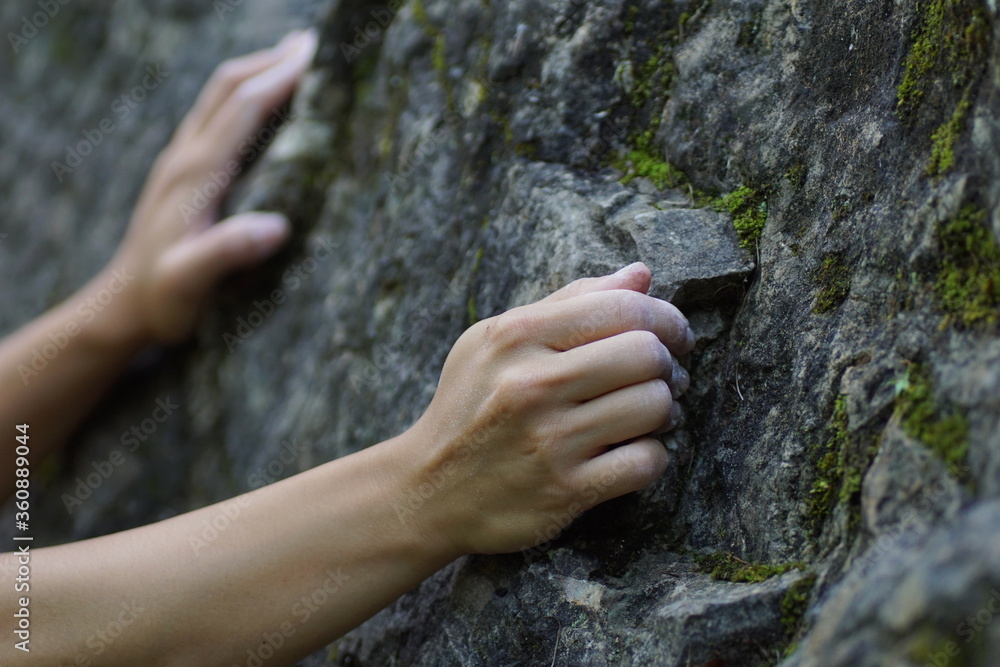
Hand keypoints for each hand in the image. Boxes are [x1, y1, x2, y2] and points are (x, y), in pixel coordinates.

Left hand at [107, 29, 317, 343]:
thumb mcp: (190, 283)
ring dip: (256, 72)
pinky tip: (259, 105)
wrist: (121, 308)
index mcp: (196, 174)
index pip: (243, 109)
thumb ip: (228, 252)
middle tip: (313, 46)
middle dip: (271, 61)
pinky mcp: (181, 174)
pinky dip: (244, 97)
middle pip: (228, 88)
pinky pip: (215, 118)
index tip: (316, 58)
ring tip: (291, 60)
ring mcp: (180, 162)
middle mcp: (185, 158)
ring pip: (218, 97)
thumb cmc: (163, 301)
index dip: (279, 79)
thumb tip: (278, 226)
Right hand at [401, 262, 693, 555]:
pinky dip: (652, 455)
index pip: (620, 306)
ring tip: (651, 413)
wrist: (426, 491)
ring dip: (666, 409)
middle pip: (646, 354)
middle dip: (668, 362)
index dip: (664, 316)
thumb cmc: (469, 406)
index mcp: (516, 337)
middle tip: (664, 373)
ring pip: (654, 406)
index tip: (672, 333)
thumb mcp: (496, 341)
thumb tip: (641, 274)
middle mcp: (532, 385)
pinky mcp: (565, 492)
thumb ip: (568, 303)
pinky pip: (646, 462)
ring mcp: (549, 441)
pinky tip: (633, 451)